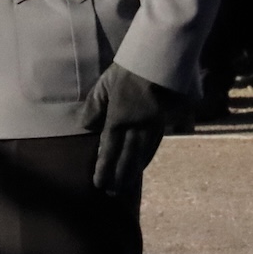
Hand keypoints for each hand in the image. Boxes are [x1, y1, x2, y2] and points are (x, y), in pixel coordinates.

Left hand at [81, 62, 178, 195]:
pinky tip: (143, 164)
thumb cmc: (130, 68)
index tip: (99, 183)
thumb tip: (86, 126)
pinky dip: (147, 157)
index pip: (109, 149)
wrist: (162, 59)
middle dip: (119, 177)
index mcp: (119, 118)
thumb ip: (95, 106)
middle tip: (113, 193)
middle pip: (127, 157)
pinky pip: (155, 143)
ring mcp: (153, 125)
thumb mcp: (106, 84)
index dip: (104, 168)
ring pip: (142, 154)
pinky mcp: (166, 120)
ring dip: (133, 171)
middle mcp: (137, 126)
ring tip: (127, 186)